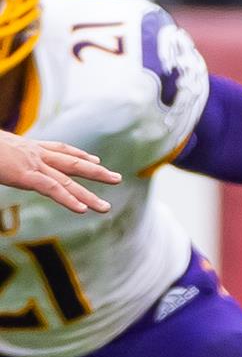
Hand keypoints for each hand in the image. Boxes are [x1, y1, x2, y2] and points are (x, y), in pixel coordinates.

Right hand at [0, 135, 117, 212]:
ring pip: (67, 180)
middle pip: (72, 163)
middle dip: (96, 171)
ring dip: (88, 195)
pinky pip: (51, 188)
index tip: (94, 158)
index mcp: (26, 146)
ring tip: (105, 208)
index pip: (58, 149)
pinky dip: (68, 199)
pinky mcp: (24, 174)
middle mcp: (33, 152)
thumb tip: (5, 161)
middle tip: (117, 178)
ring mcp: (31, 162)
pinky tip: (82, 210)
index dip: (78, 154)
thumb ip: (6, 157)